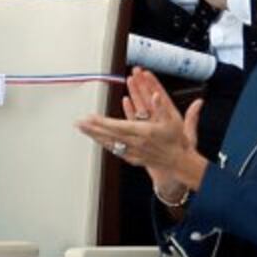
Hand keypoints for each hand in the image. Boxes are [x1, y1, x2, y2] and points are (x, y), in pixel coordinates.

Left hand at [75, 68, 206, 194]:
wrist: (178, 162)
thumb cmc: (176, 141)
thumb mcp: (173, 121)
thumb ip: (162, 107)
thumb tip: (156, 95)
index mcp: (144, 132)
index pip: (118, 126)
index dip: (102, 122)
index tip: (90, 117)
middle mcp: (136, 143)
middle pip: (109, 135)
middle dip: (93, 128)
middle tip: (79, 123)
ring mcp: (133, 152)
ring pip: (109, 143)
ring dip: (95, 136)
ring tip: (82, 129)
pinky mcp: (132, 158)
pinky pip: (114, 150)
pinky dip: (104, 144)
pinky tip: (97, 140)